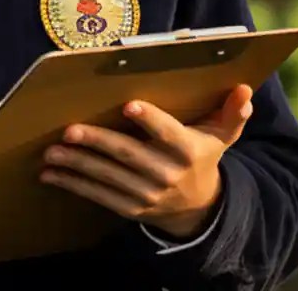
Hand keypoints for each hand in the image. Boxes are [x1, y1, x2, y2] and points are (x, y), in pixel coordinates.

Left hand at [40, 84, 252, 238]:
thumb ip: (233, 112)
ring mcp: (147, 194)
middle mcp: (167, 174)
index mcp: (189, 151)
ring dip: (77, 164)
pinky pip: (98, 195)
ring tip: (52, 151)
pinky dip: (73, 184)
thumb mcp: (223, 136)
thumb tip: (245, 89)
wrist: (198, 208)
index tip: (129, 105)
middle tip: (70, 129)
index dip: (151, 120)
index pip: (168, 133)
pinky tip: (52, 172)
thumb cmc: (203, 156)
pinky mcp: (130, 208)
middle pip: (129, 155)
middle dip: (98, 142)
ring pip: (108, 177)